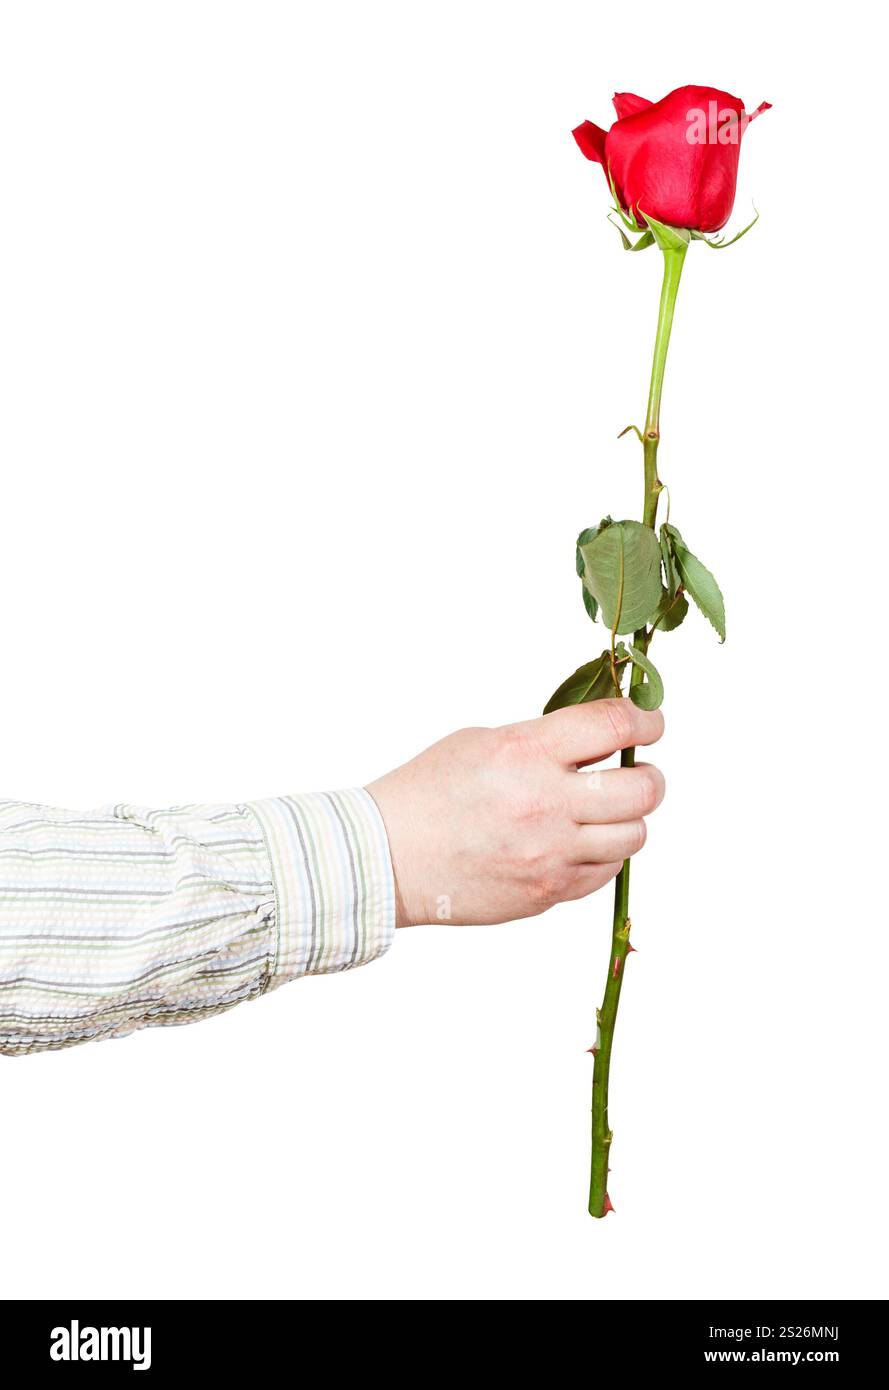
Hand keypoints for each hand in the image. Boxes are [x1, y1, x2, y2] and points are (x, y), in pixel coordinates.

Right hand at [366, 700, 664, 927]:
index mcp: (525, 752)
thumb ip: (543, 740)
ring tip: (607, 812)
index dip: (645, 719)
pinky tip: (581, 842)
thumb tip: (598, 738)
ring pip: (633, 836)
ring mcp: (549, 854)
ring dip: (628, 820)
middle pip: (643, 790)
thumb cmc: (428, 792)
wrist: (388, 856)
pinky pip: (605, 873)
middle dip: (649, 776)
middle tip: (638, 773)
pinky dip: (603, 855)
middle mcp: (545, 803)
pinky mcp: (546, 892)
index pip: (613, 725)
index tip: (649, 721)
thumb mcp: (483, 741)